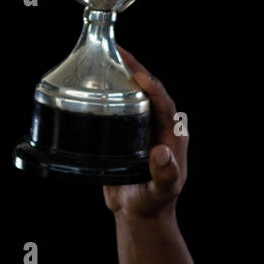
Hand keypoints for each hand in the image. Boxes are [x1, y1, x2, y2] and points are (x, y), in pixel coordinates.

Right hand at [102, 45, 186, 217]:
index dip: (153, 85)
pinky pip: (117, 108)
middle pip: (148, 91)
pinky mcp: (125, 133)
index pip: (165, 103)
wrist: (138, 213)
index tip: (137, 72)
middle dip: (134, 69)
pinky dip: (106, 94)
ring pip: (132, 96)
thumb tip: (162, 152)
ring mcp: (141, 128)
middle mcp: (158, 127)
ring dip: (119, 76)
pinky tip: (90, 84)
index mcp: (172, 135)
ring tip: (102, 57)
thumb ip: (165, 174)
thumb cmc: (154, 202)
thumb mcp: (162, 190)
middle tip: (115, 50)